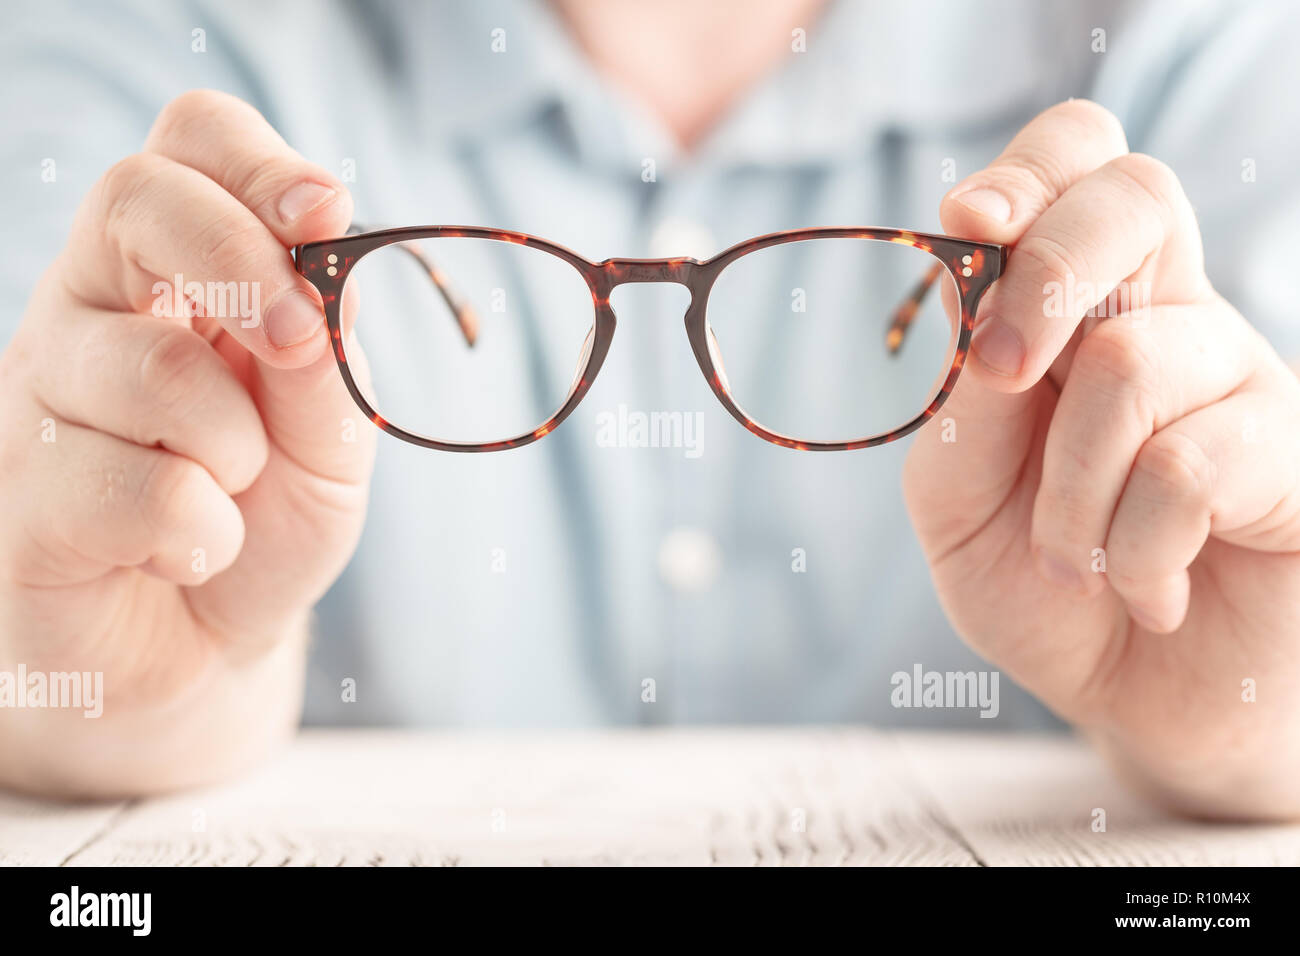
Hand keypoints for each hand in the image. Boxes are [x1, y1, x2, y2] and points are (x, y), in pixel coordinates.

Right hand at [0, 91, 375, 796]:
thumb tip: (325, 275)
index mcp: (172, 274)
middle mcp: (91, 310)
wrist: (204, 643)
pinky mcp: (19, 499)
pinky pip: (138, 489)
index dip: (260, 161)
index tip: (325, 212)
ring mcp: (38, 397)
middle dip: (243, 261)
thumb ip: (329, 362)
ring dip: (238, 445)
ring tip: (232, 491)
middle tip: (299, 344)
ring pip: (152, 366)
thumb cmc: (266, 516)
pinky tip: (189, 552)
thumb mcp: (330, 439)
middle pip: (134, 199)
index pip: (188, 146)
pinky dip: (204, 532)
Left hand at [904, 100, 1299, 818]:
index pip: (1080, 167)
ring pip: (1132, 363)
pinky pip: (1191, 465)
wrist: (1139, 698)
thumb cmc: (1044, 587)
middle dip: (1042, 274)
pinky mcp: (1295, 458)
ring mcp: (1242, 383)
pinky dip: (1134, 548)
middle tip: (1004, 376)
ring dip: (1068, 490)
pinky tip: (1146, 586)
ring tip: (1074, 560)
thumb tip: (970, 288)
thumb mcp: (959, 502)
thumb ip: (957, 406)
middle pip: (1136, 195)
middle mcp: (1170, 323)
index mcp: (1078, 313)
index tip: (970, 224)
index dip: (1028, 169)